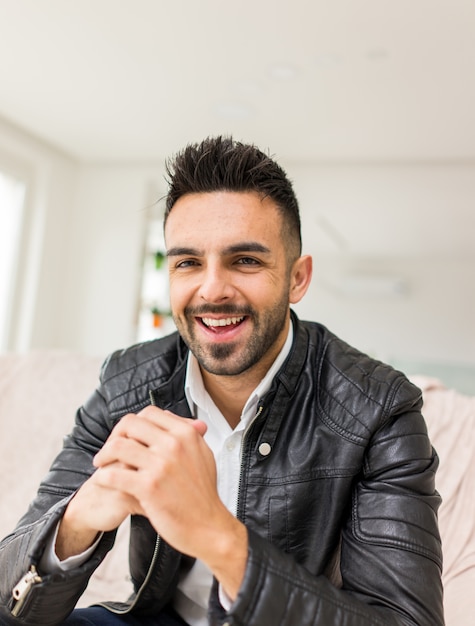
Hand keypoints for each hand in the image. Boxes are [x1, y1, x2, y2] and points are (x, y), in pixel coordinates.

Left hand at [92, 406, 247, 597]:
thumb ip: (185, 433)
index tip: (127, 436)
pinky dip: (103, 476)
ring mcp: (161, 465)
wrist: (209, 526)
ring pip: (117, 446)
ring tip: (101, 464)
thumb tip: (167, 416)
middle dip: (115, 435)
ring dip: (104, 454)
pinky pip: (113, 474)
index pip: (150, 413)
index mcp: (185, 434)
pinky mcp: (148, 487)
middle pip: (130, 424)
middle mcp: (173, 444)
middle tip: (110, 450)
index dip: (134, 423)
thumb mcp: (202, 454)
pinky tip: (103, 481)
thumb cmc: (204, 493)